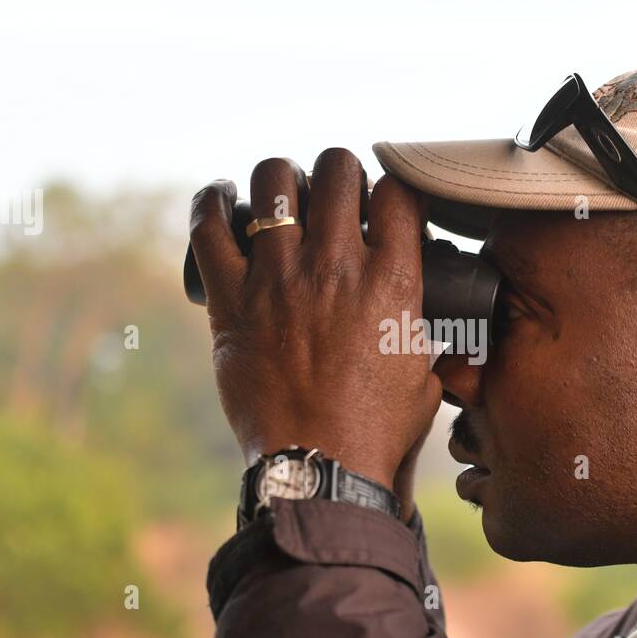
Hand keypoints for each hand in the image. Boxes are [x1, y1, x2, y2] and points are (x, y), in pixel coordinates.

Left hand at [188, 148, 441, 495]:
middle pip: (337, 168)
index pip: (397, 190)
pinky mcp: (232, 301)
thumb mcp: (424, 373)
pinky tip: (221, 200)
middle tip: (332, 197)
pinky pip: (209, 228)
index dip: (389, 190)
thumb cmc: (377, 430)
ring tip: (281, 196)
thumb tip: (427, 319)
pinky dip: (212, 204)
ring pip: (274, 180)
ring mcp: (280, 279)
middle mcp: (337, 267)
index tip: (380, 207)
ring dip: (281, 180)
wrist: (319, 469)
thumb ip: (424, 331)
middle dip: (338, 172)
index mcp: (393, 280)